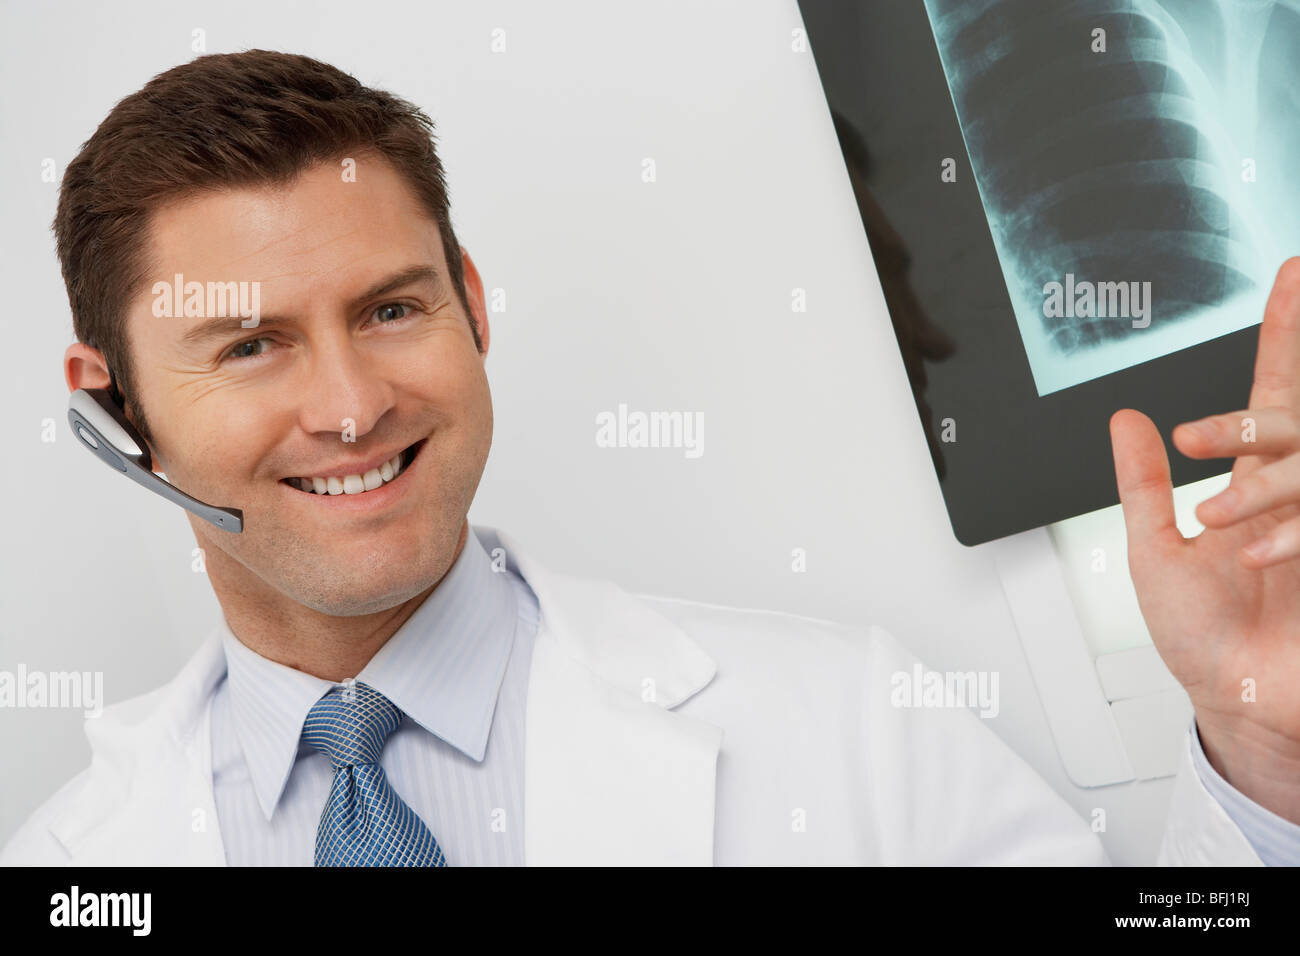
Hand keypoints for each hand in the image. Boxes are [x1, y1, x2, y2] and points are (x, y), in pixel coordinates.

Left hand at [1110, 257, 1299, 824]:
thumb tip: (1124, 419)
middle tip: (1233, 388)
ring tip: (1218, 521)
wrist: (1238, 703)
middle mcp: (1296, 494)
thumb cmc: (1200, 635)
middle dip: (1276, 385)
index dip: (1283, 334)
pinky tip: (1249, 551)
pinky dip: (1285, 528)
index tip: (1292, 271)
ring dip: (1266, 485)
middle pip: (1297, 417)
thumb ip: (1142, 484)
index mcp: (1254, 484)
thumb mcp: (1154, 552)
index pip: (1273, 396)